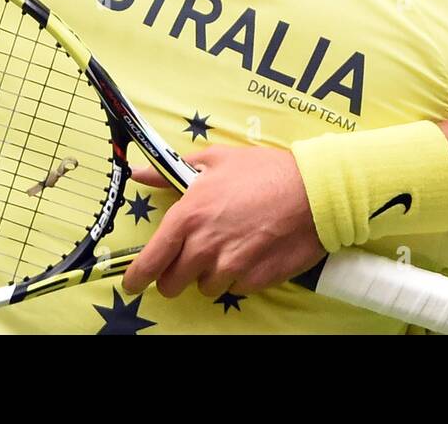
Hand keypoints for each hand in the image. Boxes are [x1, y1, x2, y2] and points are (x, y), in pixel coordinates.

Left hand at [122, 146, 326, 298]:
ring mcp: (229, 267)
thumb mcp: (216, 159)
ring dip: (209, 274)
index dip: (136, 276)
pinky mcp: (253, 281)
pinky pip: (233, 288)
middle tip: (190, 256)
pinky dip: (237, 276)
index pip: (150, 261)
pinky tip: (250, 251)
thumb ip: (170, 172)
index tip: (133, 281)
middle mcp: (204, 246)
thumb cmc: (265, 171)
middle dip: (175, 273)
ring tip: (229, 245)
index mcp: (188, 216)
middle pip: (171, 283)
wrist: (314, 191)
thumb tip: (139, 173)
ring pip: (203, 287)